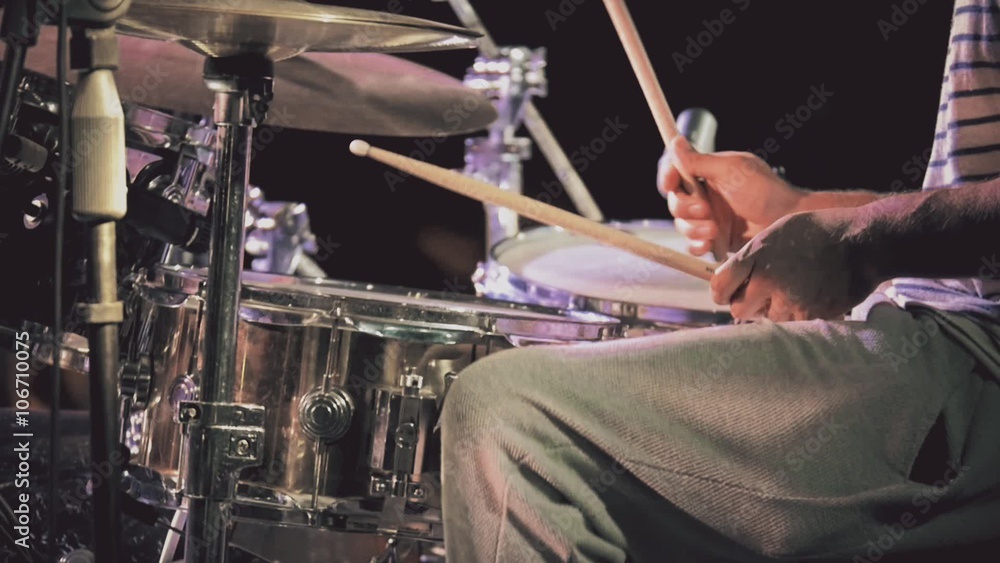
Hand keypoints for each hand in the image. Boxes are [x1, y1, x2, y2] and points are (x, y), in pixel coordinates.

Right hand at [658, 136, 804, 255]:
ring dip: (692, 228)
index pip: (676, 172)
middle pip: (675, 201)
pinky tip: (708, 244)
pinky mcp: (714, 239)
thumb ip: (699, 161)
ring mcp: (709, 218)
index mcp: (708, 173)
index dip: (667, 177)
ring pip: (682, 224)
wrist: (786, 224)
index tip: (669, 184)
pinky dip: (696, 245)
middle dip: (685, 207)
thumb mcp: (731, 170)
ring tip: (714, 230)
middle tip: (705, 210)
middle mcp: (706, 195)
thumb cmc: (765, 191)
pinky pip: (692, 244)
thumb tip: (675, 142)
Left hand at [710, 209, 880, 321]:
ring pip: (769, 320)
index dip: (721, 293)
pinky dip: (802, 316)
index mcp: (756, 254)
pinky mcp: (811, 315)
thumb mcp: (779, 231)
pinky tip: (813, 297)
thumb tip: (734, 277)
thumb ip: (753, 255)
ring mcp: (790, 299)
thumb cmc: (822, 232)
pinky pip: (795, 325)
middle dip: (749, 307)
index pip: (719, 285)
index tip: (727, 295)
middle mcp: (768, 278)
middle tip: (763, 298)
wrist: (865, 242)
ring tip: (797, 291)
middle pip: (739, 311)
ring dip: (778, 311)